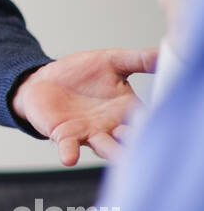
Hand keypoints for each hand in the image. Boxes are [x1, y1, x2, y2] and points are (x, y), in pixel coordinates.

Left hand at [11, 48, 157, 165]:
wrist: (44, 79)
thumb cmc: (79, 73)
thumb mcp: (112, 61)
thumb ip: (138, 59)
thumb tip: (165, 52)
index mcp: (127, 108)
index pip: (145, 118)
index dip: (154, 122)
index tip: (163, 122)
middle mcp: (112, 126)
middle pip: (129, 140)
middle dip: (137, 144)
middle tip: (145, 145)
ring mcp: (89, 133)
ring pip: (105, 148)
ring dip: (112, 152)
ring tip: (120, 156)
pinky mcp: (65, 135)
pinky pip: (69, 147)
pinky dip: (69, 153)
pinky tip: (70, 158)